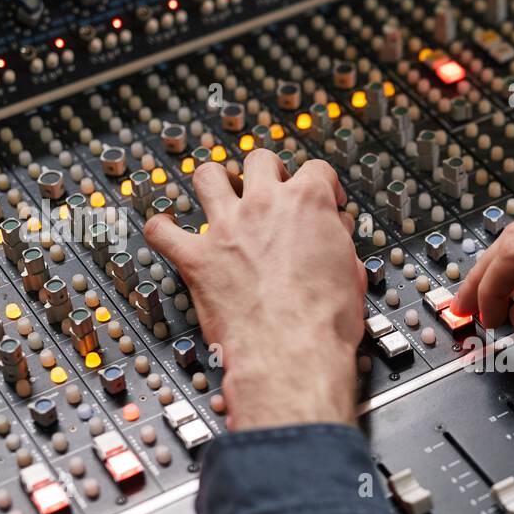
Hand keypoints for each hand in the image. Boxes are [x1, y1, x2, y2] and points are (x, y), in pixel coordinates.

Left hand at [144, 150, 364, 429]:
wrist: (292, 352)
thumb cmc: (324, 320)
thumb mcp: (351, 273)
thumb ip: (339, 243)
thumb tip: (334, 237)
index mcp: (307, 204)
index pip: (317, 170)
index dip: (324, 185)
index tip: (326, 201)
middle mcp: (263, 206)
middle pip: (259, 161)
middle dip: (267, 171)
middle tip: (271, 190)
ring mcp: (226, 229)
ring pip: (208, 176)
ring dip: (215, 180)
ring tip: (219, 191)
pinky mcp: (196, 259)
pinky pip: (162, 231)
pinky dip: (161, 228)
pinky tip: (165, 229)